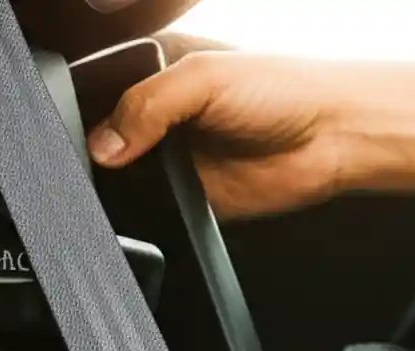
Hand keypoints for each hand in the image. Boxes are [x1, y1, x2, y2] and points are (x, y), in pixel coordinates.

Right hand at [87, 53, 388, 218]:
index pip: (101, 92)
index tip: (82, 126)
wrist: (333, 136)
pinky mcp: (188, 199)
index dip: (87, 109)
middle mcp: (162, 117)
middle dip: (102, 151)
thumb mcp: (203, 79)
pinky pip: (153, 212)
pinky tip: (155, 198)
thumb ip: (147, 105)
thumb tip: (104, 145)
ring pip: (123, 179)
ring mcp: (174, 160)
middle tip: (111, 155)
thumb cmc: (285, 89)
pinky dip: (148, 211)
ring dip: (122, 183)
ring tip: (137, 174)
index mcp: (158, 75)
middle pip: (106, 139)